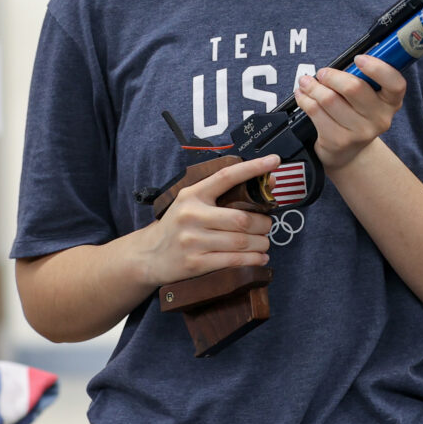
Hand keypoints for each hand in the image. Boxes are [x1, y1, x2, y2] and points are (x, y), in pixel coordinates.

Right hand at [135, 154, 278, 285]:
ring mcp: (192, 240)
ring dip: (261, 243)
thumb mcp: (193, 203)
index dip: (253, 167)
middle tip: (268, 226)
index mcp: (192, 195)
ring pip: (241, 241)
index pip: (227, 176)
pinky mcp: (195, 262)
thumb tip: (269, 182)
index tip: (274, 160)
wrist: (148, 255)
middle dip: (263, 223)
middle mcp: (191, 215)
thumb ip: (226, 194)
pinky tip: (260, 258)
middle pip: (242, 218)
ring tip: (264, 243)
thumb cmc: (178, 226)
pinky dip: (253, 260)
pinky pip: (234, 260)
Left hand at [296, 54, 405, 169]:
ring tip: (306, 82)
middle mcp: (380, 118)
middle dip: (332, 76)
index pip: (395, 83)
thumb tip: (350, 58)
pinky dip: (305, 100)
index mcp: (392, 102)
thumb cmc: (356, 113)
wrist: (347, 151)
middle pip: (354, 88)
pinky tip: (303, 95)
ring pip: (329, 99)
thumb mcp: (368, 96)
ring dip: (313, 86)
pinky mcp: (339, 141)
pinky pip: (316, 113)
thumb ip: (364, 78)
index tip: (359, 58)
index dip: (378, 68)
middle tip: (322, 72)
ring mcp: (361, 132)